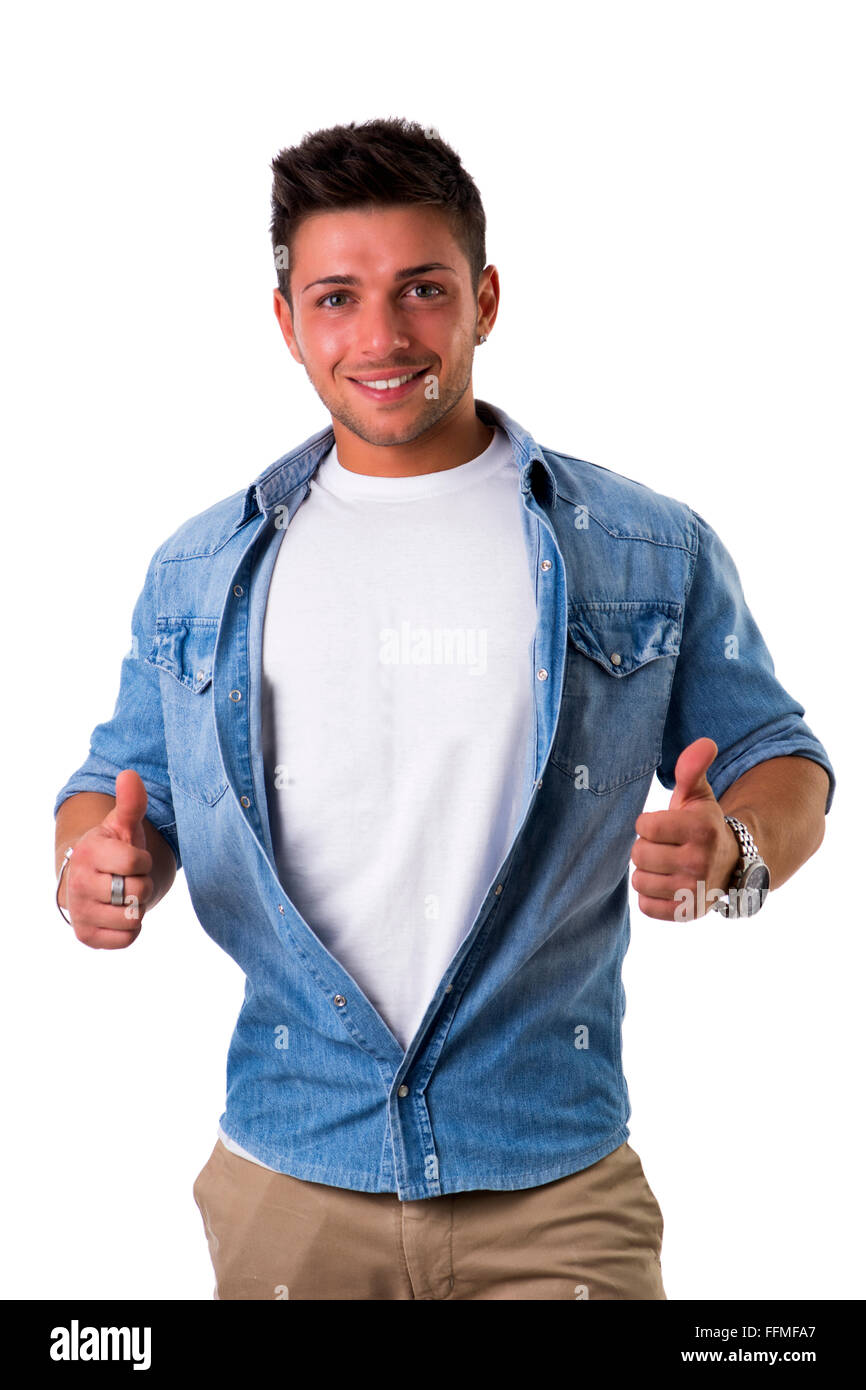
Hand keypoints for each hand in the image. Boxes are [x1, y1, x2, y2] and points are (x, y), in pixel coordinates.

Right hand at [63, 770, 153, 948]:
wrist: (92, 881)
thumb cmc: (113, 849)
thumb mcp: (123, 825)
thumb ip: (131, 802)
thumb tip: (129, 774)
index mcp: (88, 852)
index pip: (137, 862)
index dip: (143, 861)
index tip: (132, 858)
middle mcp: (77, 883)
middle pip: (137, 891)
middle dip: (141, 885)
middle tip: (127, 879)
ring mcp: (79, 912)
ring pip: (132, 918)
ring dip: (137, 908)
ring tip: (123, 896)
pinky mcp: (85, 936)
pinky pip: (127, 939)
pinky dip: (131, 929)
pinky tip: (120, 914)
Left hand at [630, 738, 740, 920]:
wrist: (732, 865)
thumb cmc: (704, 825)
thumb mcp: (700, 795)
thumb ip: (693, 768)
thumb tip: (705, 742)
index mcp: (701, 829)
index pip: (644, 826)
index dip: (648, 824)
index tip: (663, 826)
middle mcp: (700, 862)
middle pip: (639, 854)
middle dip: (646, 848)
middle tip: (665, 848)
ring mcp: (695, 891)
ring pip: (640, 881)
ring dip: (647, 872)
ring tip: (666, 866)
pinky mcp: (688, 914)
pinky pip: (646, 907)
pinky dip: (650, 897)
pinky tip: (666, 885)